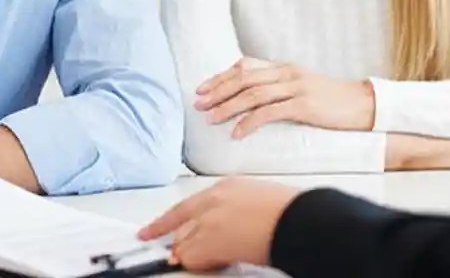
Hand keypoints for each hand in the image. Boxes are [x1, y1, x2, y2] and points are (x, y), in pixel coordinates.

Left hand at [137, 178, 300, 271]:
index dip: (165, 221)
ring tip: (209, 257)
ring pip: (183, 243)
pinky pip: (191, 257)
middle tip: (176, 253)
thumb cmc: (290, 213)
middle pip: (180, 224)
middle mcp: (212, 201)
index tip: (150, 230)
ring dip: (191, 254)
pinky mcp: (211, 240)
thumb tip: (228, 229)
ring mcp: (209, 220)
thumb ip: (234, 210)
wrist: (300, 221)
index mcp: (225, 187)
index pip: (186, 205)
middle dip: (179, 242)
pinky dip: (198, 262)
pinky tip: (214, 261)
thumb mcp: (258, 199)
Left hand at [194, 57, 375, 135]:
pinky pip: (270, 112)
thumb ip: (277, 87)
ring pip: (252, 94)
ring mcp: (296, 87)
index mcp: (284, 66)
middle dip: (217, 90)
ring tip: (211, 119)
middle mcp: (287, 73)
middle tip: (198, 103)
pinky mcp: (304, 105)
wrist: (362, 104)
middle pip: (243, 77)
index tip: (201, 88)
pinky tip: (237, 133)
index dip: (220, 76)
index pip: (245, 66)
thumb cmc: (330, 100)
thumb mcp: (300, 86)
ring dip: (228, 107)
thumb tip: (247, 97)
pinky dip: (250, 122)